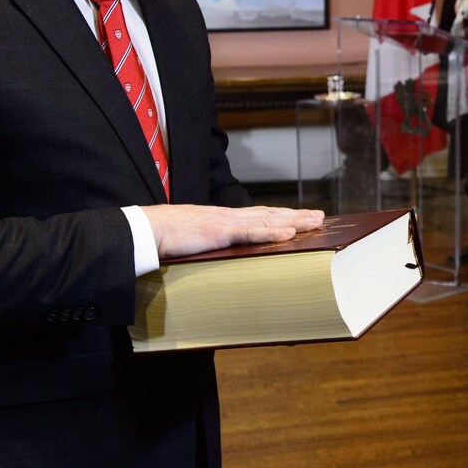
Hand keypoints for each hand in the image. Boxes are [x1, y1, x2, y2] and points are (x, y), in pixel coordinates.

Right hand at [145, 205, 323, 259]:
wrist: (147, 229)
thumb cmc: (166, 236)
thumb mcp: (195, 239)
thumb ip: (212, 242)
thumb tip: (223, 252)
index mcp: (224, 218)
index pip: (259, 215)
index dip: (281, 215)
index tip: (301, 216)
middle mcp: (230, 216)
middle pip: (270, 214)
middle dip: (297, 215)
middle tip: (321, 216)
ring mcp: (226, 223)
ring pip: (267, 220)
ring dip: (294, 220)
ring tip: (316, 221)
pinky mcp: (220, 232)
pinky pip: (251, 233)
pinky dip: (272, 232)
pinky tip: (289, 233)